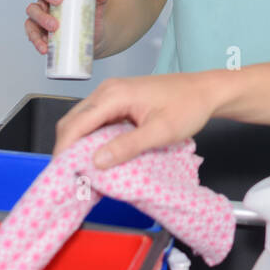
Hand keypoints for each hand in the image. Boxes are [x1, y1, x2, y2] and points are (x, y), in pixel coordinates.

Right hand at [25, 0, 111, 56]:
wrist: (95, 39)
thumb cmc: (92, 16)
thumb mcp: (98, 7)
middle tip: (59, 0)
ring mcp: (40, 12)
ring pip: (32, 9)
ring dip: (41, 17)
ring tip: (55, 27)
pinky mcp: (38, 30)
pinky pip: (32, 32)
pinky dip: (36, 40)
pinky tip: (44, 47)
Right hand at [52, 74, 216, 163]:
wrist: (206, 91)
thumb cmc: (188, 106)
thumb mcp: (160, 131)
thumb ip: (128, 146)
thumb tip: (96, 161)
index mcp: (114, 95)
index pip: (75, 124)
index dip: (64, 151)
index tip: (63, 176)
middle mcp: (107, 91)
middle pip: (73, 122)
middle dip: (68, 150)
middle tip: (72, 178)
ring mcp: (112, 94)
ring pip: (82, 122)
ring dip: (79, 146)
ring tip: (84, 172)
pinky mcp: (118, 101)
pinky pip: (96, 121)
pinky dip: (91, 140)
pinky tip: (98, 158)